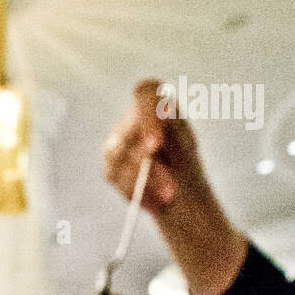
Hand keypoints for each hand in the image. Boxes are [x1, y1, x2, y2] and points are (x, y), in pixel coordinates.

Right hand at [101, 79, 207, 215]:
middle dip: (151, 164)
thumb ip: (172, 130)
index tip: (157, 144)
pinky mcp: (109, 167)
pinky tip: (154, 200)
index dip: (148, 115)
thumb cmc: (184, 162)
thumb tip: (160, 120)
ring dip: (146, 181)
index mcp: (155, 105)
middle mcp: (131, 120)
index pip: (145, 93)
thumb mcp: (185, 145)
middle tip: (170, 188)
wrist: (178, 193)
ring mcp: (116, 142)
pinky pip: (116, 176)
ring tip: (168, 196)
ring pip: (121, 157)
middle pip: (131, 133)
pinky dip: (136, 190)